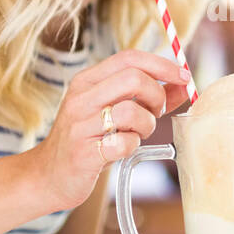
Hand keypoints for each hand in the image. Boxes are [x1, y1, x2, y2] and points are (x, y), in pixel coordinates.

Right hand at [24, 49, 191, 211]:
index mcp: (87, 81)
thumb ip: (147, 97)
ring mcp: (80, 125)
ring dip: (146, 125)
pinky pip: (123, 143)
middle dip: (156, 96)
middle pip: (133, 78)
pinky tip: (122, 149)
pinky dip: (131, 146)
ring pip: (131, 111)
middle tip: (155, 113)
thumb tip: (184, 85)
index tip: (184, 77)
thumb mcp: (112, 111)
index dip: (162, 65)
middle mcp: (81, 98)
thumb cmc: (88, 140)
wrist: (48, 176)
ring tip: (137, 134)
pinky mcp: (84, 153)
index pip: (129, 58)